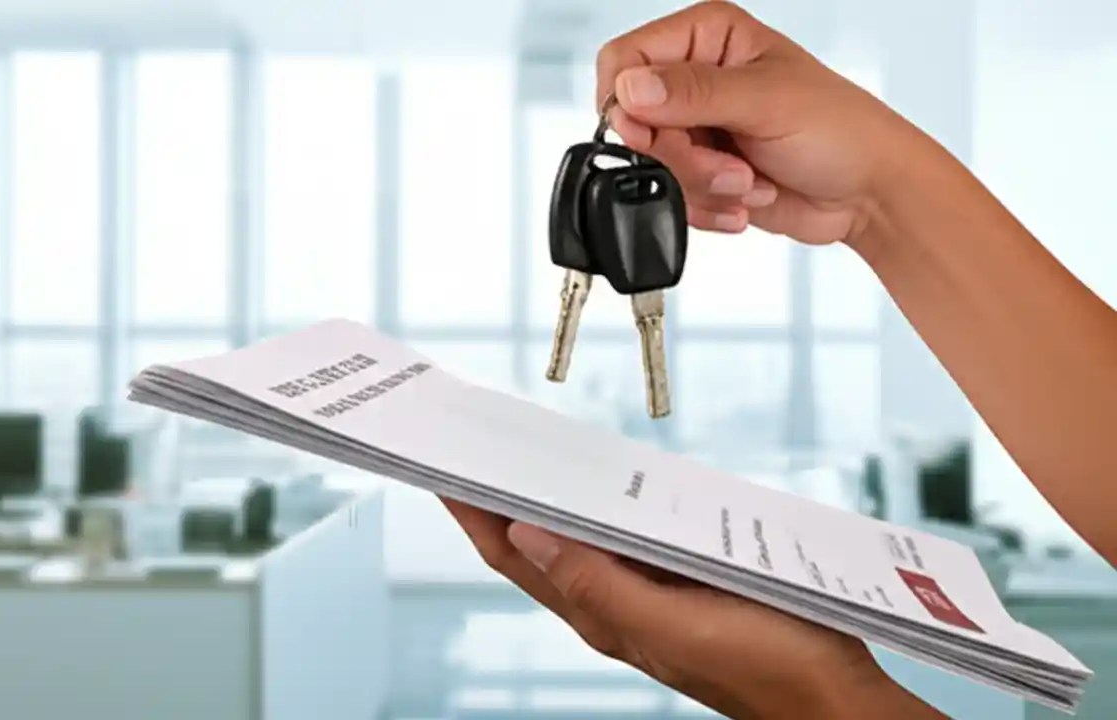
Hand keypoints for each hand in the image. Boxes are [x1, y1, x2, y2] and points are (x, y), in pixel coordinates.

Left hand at [442, 499, 948, 719]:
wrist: (836, 700)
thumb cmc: (768, 671)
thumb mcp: (674, 627)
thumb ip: (600, 585)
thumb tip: (527, 534)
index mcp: (601, 614)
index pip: (513, 555)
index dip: (471, 512)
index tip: (440, 466)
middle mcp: (615, 603)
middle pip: (537, 541)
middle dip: (497, 496)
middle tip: (471, 444)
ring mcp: (648, 593)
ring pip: (581, 536)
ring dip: (547, 496)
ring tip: (521, 451)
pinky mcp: (684, 581)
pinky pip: (628, 536)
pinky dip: (606, 505)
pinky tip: (608, 482)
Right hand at [596, 0, 929, 251]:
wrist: (867, 193)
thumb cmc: (840, 130)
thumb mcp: (767, 101)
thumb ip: (694, 93)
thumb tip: (632, 89)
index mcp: (706, 37)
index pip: (625, 59)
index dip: (628, 102)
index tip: (656, 132)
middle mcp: (693, 79)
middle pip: (633, 123)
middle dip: (681, 156)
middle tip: (731, 164)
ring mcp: (695, 129)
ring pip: (650, 166)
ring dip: (701, 185)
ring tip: (750, 180)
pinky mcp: (699, 172)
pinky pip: (669, 196)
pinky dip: (706, 207)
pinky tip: (747, 197)